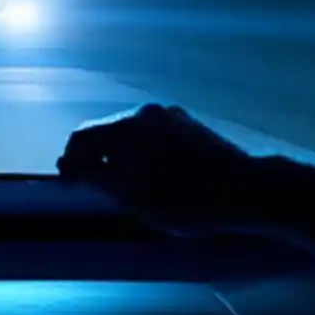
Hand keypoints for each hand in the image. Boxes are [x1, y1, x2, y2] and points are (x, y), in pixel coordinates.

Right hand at [57, 103, 251, 211]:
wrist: (246, 189)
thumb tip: (73, 167)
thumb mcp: (134, 197)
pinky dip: (142, 152)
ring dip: (119, 155)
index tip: (68, 181)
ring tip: (123, 184)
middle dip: (93, 156)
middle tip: (91, 184)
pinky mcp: (188, 125)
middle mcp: (145, 114)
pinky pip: (152, 135)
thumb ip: (98, 178)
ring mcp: (169, 116)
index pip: (82, 137)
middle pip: (105, 131)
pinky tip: (150, 176)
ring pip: (130, 133)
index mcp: (126, 129)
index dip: (70, 160)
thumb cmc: (187, 200)